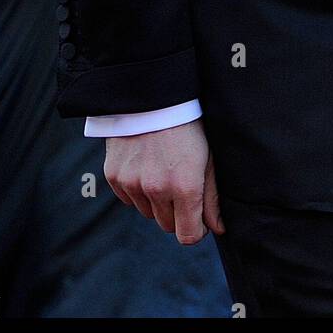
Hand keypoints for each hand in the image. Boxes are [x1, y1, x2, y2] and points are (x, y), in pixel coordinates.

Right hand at [104, 119, 225, 244]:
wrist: (152, 96)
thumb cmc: (187, 125)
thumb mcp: (208, 156)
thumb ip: (212, 196)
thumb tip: (217, 228)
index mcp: (185, 186)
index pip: (187, 236)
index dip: (195, 231)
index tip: (198, 219)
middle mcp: (156, 189)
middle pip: (167, 226)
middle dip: (177, 214)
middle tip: (182, 187)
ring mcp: (132, 183)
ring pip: (147, 213)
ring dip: (157, 202)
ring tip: (163, 171)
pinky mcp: (114, 176)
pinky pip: (129, 199)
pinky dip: (138, 190)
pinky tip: (146, 166)